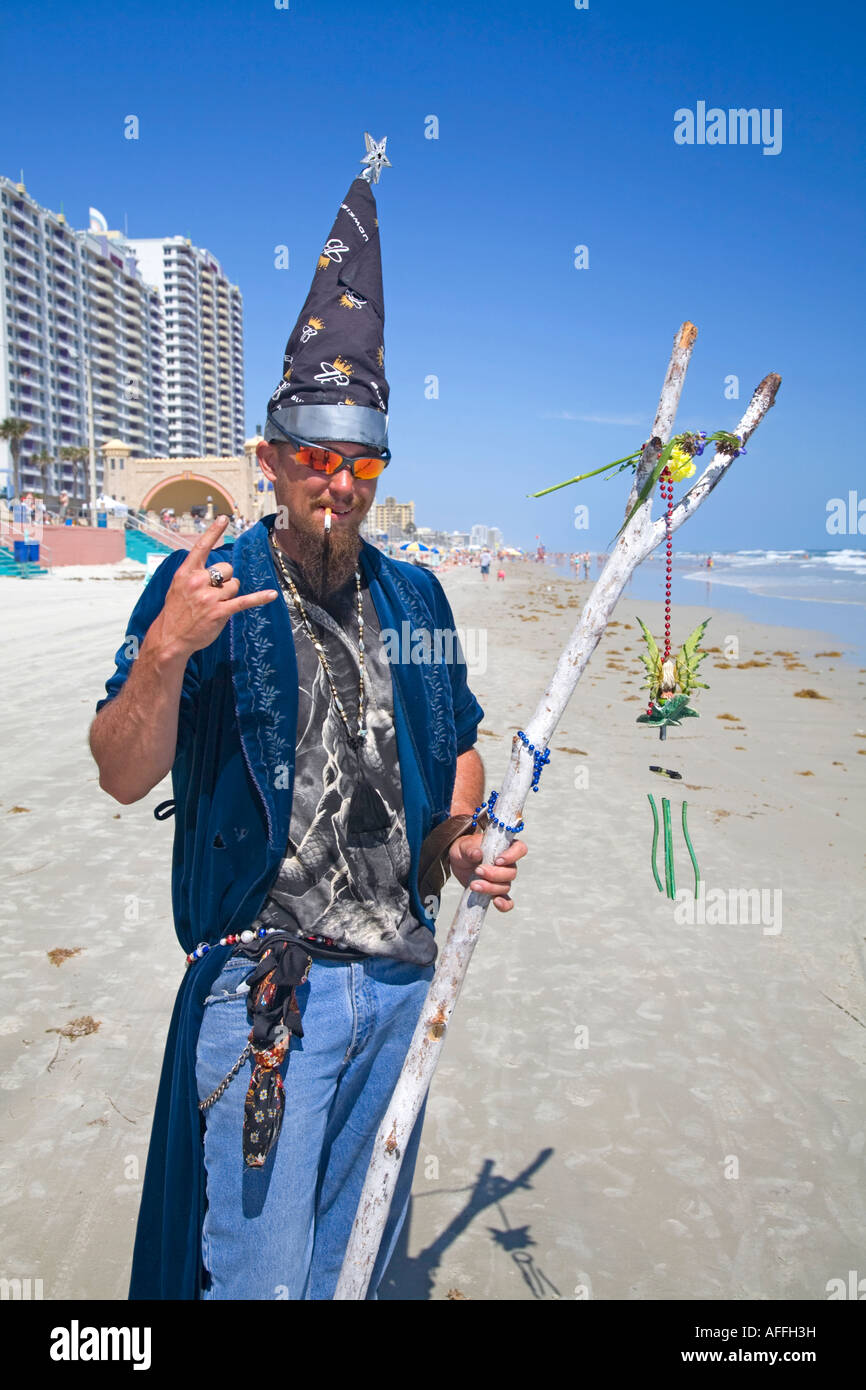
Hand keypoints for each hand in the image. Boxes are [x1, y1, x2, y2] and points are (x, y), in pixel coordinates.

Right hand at [151, 515, 278, 660]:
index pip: (201, 547)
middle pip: (226, 569)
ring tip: (214, 606)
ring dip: (229, 595)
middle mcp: (197, 582)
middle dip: (226, 579)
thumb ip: (194, 574)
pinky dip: (260, 598)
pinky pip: (244, 601)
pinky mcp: (219, 612)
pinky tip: (272, 594)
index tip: (225, 518)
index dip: (214, 532)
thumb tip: (217, 570)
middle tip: (213, 594)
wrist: (170, 637)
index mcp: (186, 573)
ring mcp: (208, 597)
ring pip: (234, 586)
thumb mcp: (178, 587)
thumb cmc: (176, 612)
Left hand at [447, 832, 527, 911]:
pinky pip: (507, 901)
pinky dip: (504, 904)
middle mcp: (508, 864)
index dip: (512, 855)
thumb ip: (470, 849)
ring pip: (505, 887)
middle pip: (511, 872)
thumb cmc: (466, 849)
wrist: (459, 862)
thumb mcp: (464, 846)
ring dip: (490, 887)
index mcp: (504, 848)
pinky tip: (496, 902)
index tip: (498, 861)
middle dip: (494, 874)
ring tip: (474, 885)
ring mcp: (503, 880)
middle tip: (478, 871)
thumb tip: (477, 854)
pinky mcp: (496, 892)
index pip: (519, 849)